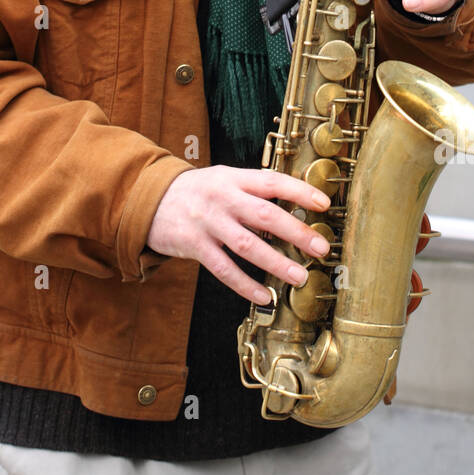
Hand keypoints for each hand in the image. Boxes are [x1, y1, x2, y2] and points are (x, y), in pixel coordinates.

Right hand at [147, 166, 331, 304]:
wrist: (149, 199)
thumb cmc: (198, 191)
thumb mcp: (224, 180)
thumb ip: (253, 191)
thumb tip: (294, 209)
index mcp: (233, 178)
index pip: (271, 181)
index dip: (299, 191)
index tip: (324, 203)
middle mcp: (222, 198)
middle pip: (264, 214)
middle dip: (296, 232)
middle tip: (321, 247)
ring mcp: (207, 222)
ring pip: (247, 244)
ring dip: (276, 263)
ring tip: (300, 277)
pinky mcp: (193, 245)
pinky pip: (223, 269)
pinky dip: (244, 285)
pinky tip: (264, 296)